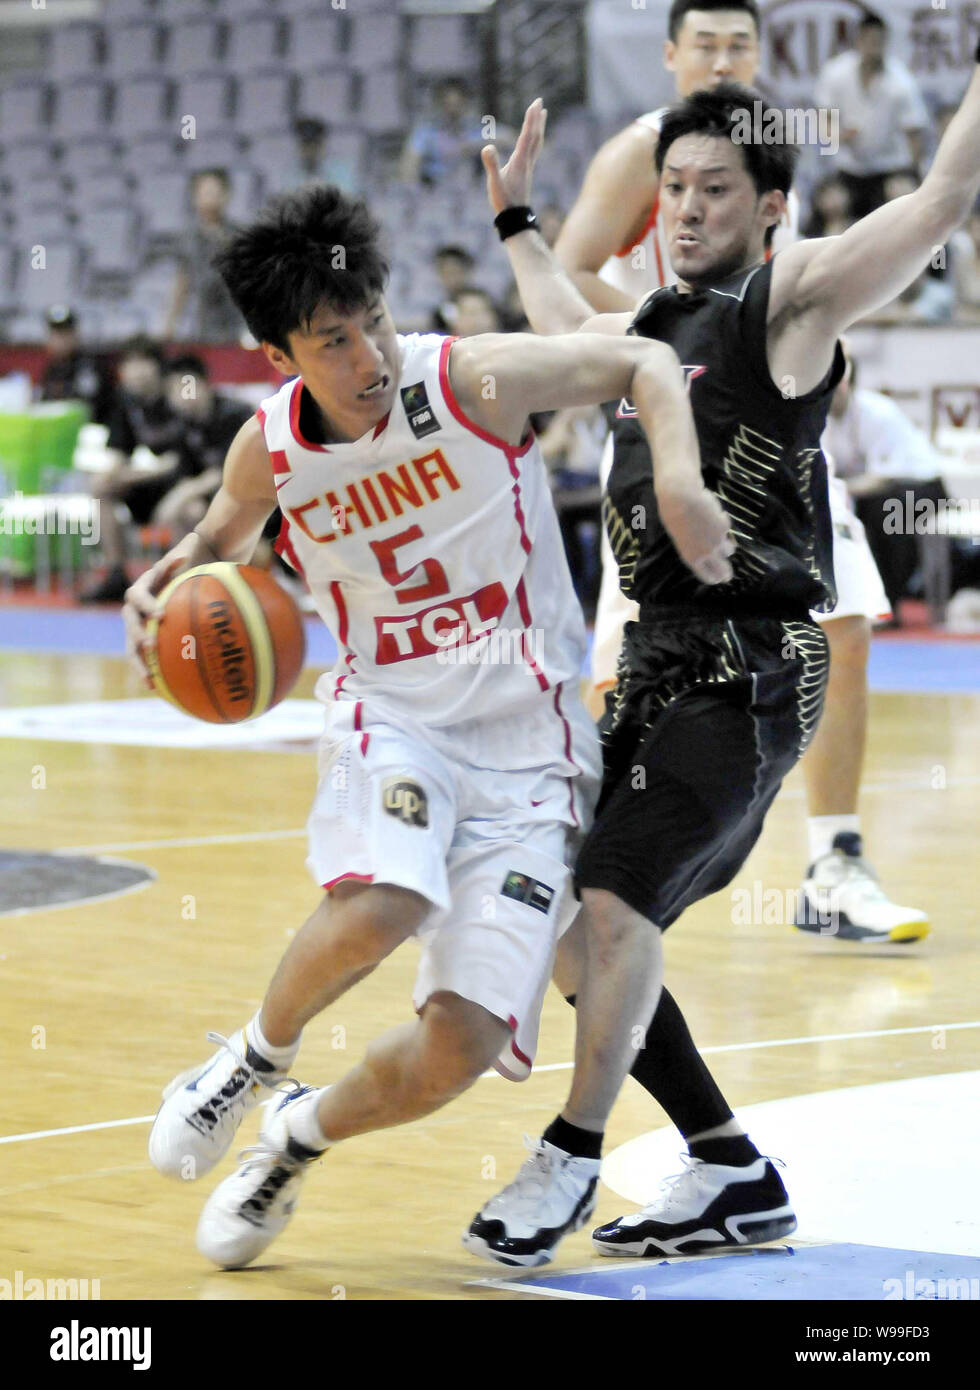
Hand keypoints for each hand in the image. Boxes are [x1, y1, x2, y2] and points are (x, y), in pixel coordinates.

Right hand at [122, 552, 187, 688]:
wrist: (191, 568)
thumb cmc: (191, 560)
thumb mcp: (189, 551)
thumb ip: (184, 552)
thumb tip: (184, 555)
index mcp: (142, 586)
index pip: (137, 596)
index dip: (146, 606)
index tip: (161, 615)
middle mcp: (136, 607)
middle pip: (130, 623)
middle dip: (138, 635)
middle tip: (150, 645)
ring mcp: (140, 624)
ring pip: (133, 646)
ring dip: (139, 662)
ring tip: (149, 680)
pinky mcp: (148, 639)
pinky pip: (146, 657)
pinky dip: (151, 671)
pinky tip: (161, 689)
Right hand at [482, 97, 546, 214]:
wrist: (515, 218)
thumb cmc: (504, 201)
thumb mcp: (494, 183)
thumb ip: (491, 165)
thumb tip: (487, 147)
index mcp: (519, 161)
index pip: (527, 136)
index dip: (531, 119)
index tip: (535, 104)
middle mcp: (526, 162)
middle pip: (535, 136)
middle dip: (537, 118)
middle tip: (540, 102)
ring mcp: (527, 167)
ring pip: (536, 142)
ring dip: (539, 127)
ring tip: (542, 115)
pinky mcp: (526, 172)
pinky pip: (533, 151)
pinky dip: (535, 140)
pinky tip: (534, 139)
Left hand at [658, 486, 735, 585]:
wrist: (681, 498)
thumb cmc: (673, 516)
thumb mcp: (679, 538)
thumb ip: (692, 547)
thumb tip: (704, 550)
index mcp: (691, 558)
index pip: (706, 576)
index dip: (713, 578)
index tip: (717, 580)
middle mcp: (706, 553)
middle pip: (723, 570)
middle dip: (726, 573)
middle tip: (728, 576)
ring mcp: (717, 540)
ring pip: (729, 549)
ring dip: (727, 547)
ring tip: (723, 544)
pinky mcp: (724, 526)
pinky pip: (727, 528)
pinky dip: (722, 524)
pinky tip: (714, 516)